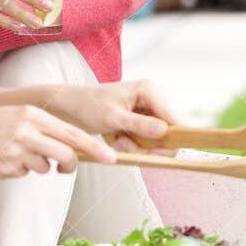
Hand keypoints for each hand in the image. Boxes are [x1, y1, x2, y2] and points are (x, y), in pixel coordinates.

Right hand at [0, 105, 115, 177]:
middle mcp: (27, 131)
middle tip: (66, 167)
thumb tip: (74, 146)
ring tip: (17, 153)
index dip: (94, 147)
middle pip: (66, 154)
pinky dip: (20, 169)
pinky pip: (26, 173)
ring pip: (46, 167)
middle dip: (71, 164)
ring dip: (39, 166)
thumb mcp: (19, 116)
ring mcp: (17, 151)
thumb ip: (44, 128)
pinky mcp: (8, 168)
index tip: (111, 157)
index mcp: (32, 115)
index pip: (72, 133)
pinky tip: (5, 158)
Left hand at [45, 80, 177, 151]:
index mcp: (150, 91)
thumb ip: (139, 125)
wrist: (70, 108)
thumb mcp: (113, 117)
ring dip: (136, 147)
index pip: (175, 119)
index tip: (156, 154)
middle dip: (147, 145)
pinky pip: (146, 143)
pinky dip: (131, 146)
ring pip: (156, 142)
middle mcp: (153, 100)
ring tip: (117, 139)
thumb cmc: (88, 106)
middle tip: (125, 144)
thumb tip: (164, 131)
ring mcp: (147, 113)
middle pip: (169, 134)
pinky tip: (117, 139)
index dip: (172, 139)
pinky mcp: (141, 124)